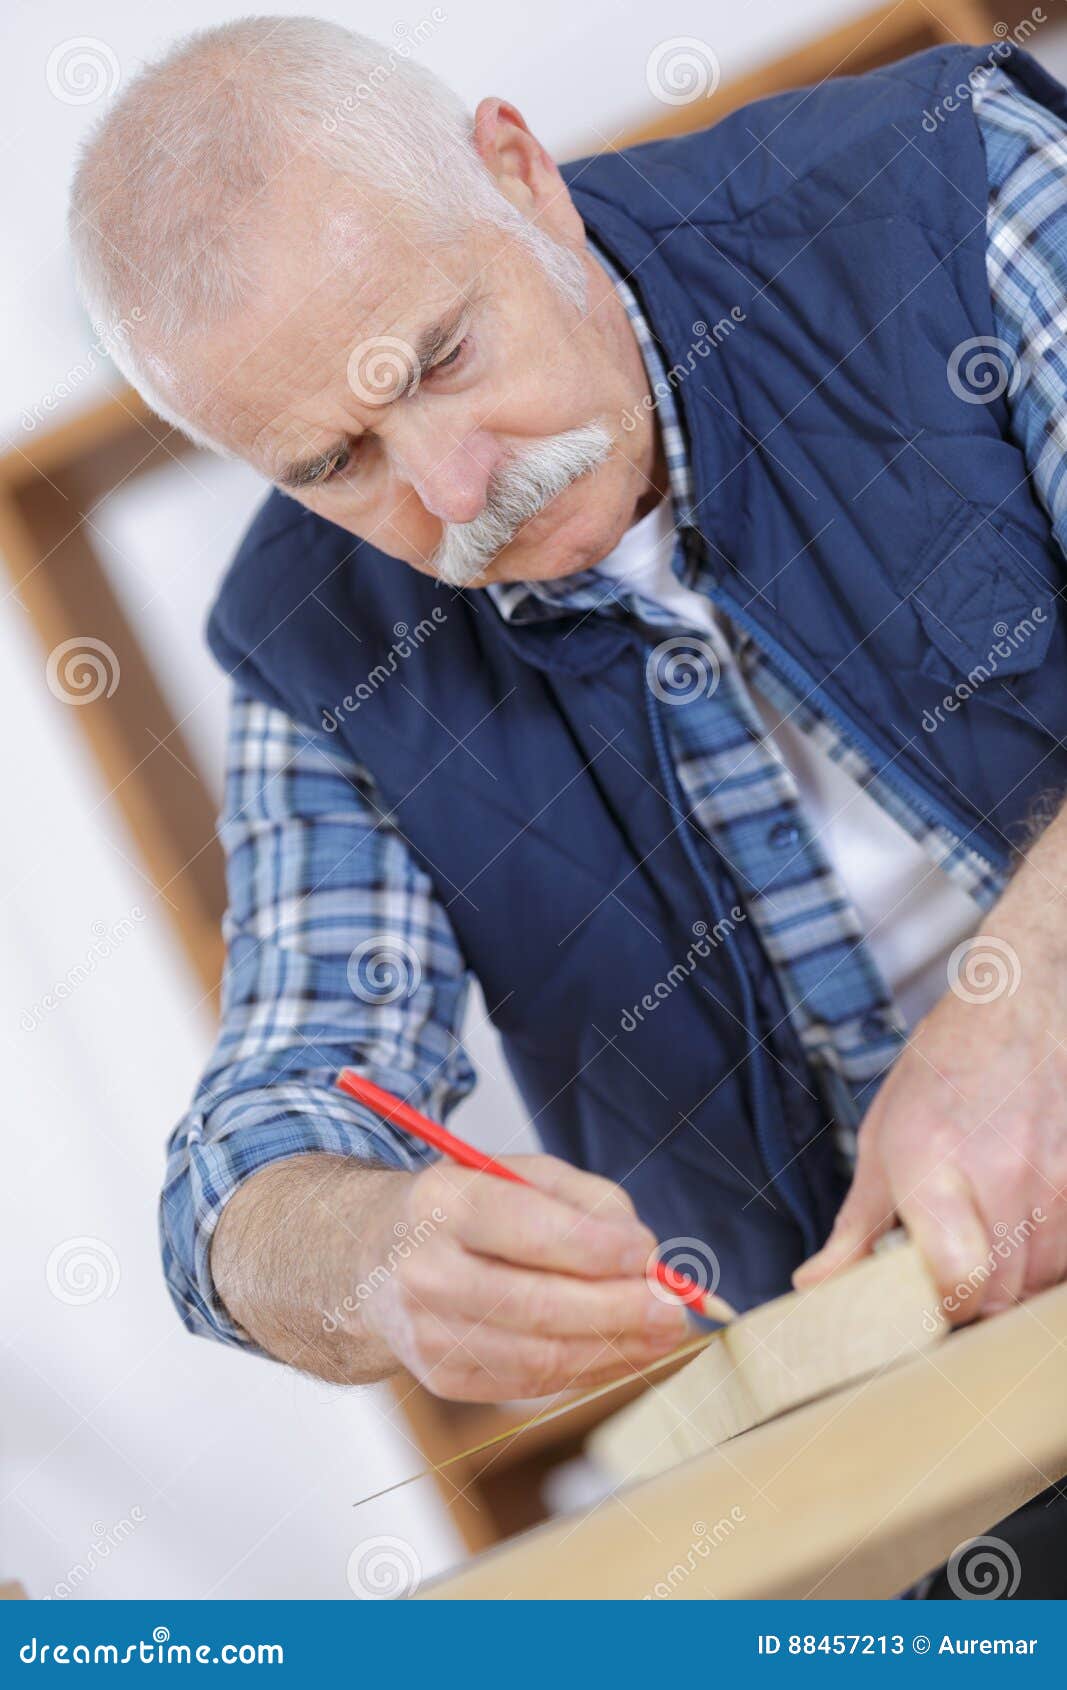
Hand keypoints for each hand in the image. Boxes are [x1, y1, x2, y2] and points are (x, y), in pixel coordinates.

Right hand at [354, 1153, 688, 1399]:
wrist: (378, 1259)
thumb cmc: (467, 1207)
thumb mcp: (519, 1174)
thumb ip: (588, 1202)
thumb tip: (647, 1259)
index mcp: (443, 1203)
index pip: (527, 1230)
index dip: (597, 1248)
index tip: (649, 1251)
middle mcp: (426, 1272)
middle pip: (536, 1305)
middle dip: (619, 1310)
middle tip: (675, 1310)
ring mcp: (429, 1335)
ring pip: (540, 1356)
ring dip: (616, 1349)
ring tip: (665, 1333)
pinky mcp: (444, 1378)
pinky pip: (532, 1382)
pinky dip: (590, 1368)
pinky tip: (625, 1350)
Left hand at [794, 915, 1066, 1322]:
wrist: (1019, 1006)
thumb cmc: (945, 1068)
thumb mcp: (883, 1139)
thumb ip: (856, 1226)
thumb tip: (815, 1284)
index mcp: (934, 1166)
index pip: (958, 1283)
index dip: (943, 1308)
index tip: (926, 1298)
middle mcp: (1002, 1177)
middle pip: (998, 1295)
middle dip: (971, 1301)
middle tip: (949, 1272)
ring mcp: (1057, 1181)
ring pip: (1040, 1282)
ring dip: (1012, 1279)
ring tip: (985, 1236)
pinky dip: (1047, 1256)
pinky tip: (1020, 1221)